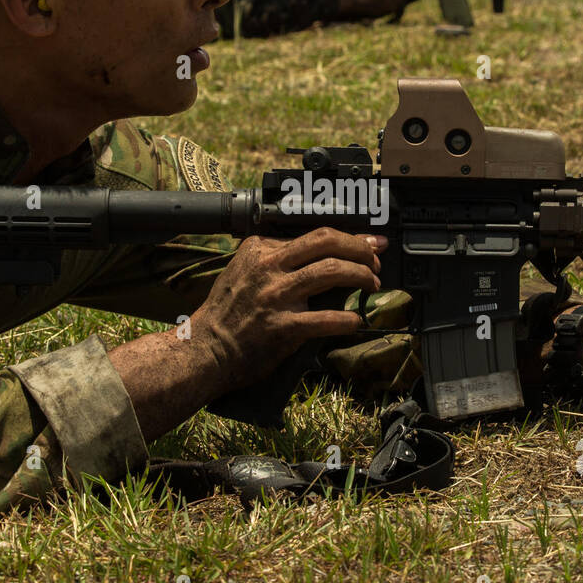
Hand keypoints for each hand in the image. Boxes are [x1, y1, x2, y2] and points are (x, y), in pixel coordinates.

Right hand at [189, 229, 387, 393]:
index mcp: (261, 249)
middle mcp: (269, 267)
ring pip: (332, 271)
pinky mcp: (283, 326)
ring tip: (372, 284)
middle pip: (327, 242)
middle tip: (375, 259)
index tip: (368, 242)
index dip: (349, 237)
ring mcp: (276, 296)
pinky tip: (355, 322)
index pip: (314, 234)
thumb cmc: (227, 312)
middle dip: (360, 247)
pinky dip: (347, 320)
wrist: (206, 348)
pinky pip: (326, 319)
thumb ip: (277, 259)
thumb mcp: (245, 271)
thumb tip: (321, 257)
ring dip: (361, 276)